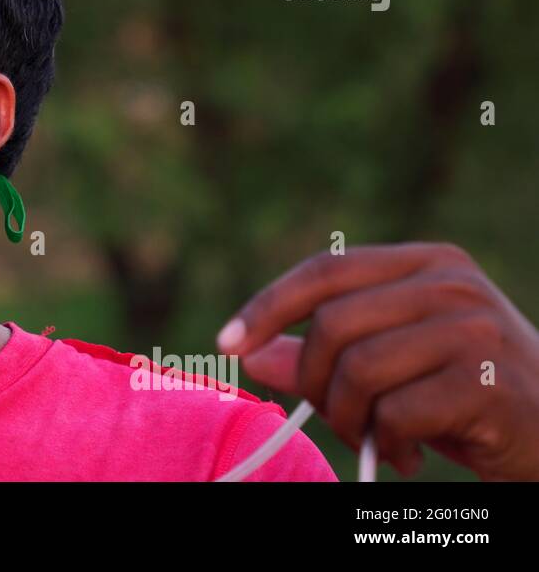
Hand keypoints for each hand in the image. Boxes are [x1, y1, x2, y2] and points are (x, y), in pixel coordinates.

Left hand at [216, 242, 538, 479]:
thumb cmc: (465, 395)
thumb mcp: (391, 365)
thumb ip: (324, 352)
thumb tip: (250, 352)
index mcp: (427, 263)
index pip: (325, 270)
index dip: (267, 306)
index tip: (228, 343)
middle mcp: (452, 284)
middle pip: (331, 325)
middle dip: (315, 383)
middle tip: (339, 419)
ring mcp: (475, 329)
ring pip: (358, 371)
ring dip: (350, 419)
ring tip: (376, 440)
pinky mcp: (488, 382)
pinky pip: (396, 413)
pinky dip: (389, 443)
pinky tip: (410, 454)